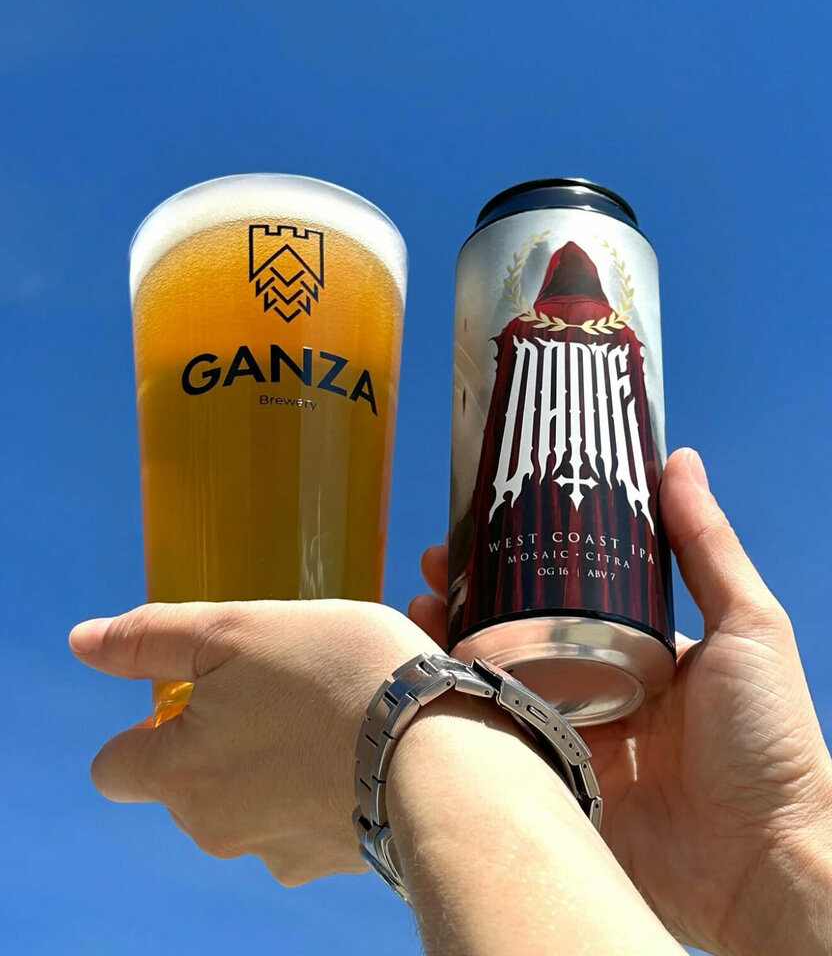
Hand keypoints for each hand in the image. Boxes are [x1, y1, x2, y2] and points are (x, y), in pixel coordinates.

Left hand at [69, 600, 434, 884]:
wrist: (440, 751)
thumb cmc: (336, 675)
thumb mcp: (235, 629)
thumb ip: (152, 637)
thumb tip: (82, 641)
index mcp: (181, 773)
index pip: (115, 766)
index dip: (148, 725)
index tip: (204, 691)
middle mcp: (218, 827)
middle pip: (190, 780)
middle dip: (223, 734)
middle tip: (282, 686)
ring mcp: (278, 850)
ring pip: (252, 797)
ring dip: (276, 757)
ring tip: (332, 710)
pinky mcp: (334, 858)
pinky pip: (307, 815)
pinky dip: (321, 782)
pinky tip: (361, 745)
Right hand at [410, 448, 831, 955]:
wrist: (762, 863)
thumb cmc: (769, 740)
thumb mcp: (748, 626)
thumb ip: (708, 546)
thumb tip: (679, 459)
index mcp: (638, 650)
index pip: (566, 591)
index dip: (523, 560)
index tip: (483, 528)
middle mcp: (599, 689)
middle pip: (519, 632)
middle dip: (471, 597)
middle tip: (432, 567)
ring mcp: (571, 739)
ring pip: (496, 681)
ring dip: (452, 646)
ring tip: (418, 611)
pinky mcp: (552, 787)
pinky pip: (496, 742)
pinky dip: (460, 711)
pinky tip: (429, 679)